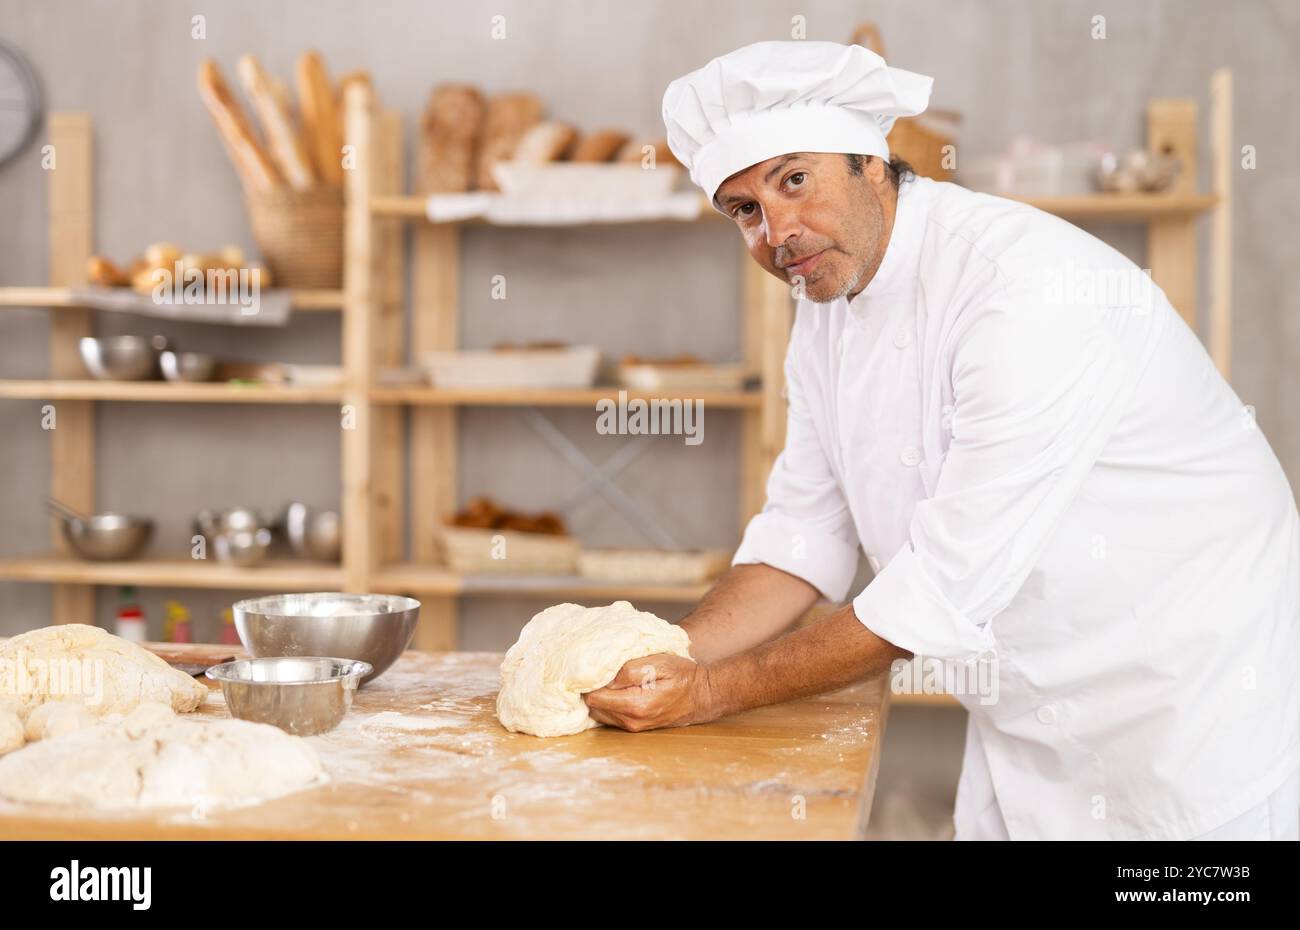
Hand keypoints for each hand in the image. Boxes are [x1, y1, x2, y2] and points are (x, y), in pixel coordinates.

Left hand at [583, 654, 715, 731]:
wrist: (702, 695)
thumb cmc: (682, 675)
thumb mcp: (658, 663)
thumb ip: (629, 670)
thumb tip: (604, 678)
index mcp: (636, 705)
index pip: (593, 697)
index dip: (588, 681)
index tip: (590, 667)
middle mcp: (631, 721)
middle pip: (592, 707)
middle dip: (590, 690)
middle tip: (596, 671)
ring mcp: (633, 727)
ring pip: (599, 713)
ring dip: (598, 697)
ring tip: (606, 679)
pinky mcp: (635, 727)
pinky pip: (609, 716)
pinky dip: (607, 703)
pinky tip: (615, 689)